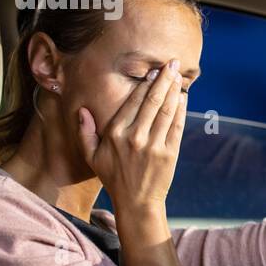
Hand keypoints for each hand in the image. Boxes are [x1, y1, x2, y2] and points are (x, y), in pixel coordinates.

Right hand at [78, 59, 187, 212]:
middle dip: (164, 79)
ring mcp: (154, 145)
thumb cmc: (113, 177)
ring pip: (167, 110)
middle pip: (153, 101)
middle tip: (173, 64)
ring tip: (179, 76)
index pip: (134, 102)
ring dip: (174, 90)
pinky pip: (177, 126)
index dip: (145, 84)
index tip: (153, 70)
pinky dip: (181, 109)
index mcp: (115, 134)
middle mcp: (135, 137)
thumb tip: (82, 110)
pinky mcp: (169, 153)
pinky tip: (183, 97)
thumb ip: (85, 132)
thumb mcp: (92, 156)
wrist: (137, 202)